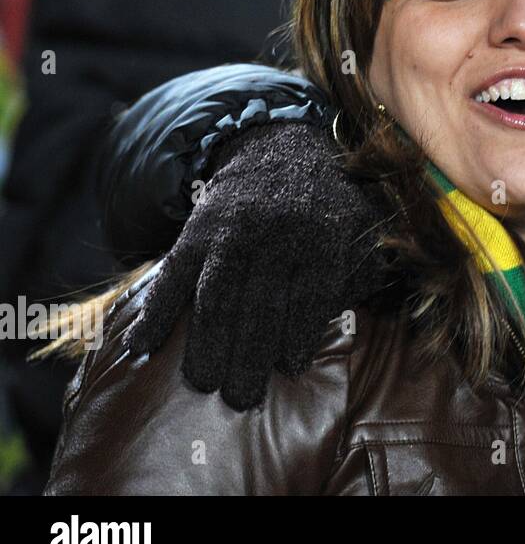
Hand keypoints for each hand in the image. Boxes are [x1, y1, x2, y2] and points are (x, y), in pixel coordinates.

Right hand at [125, 122, 394, 409]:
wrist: (280, 145)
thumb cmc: (330, 203)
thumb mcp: (362, 226)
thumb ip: (363, 270)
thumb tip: (355, 312)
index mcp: (323, 235)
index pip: (309, 295)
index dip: (298, 334)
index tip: (290, 367)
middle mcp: (276, 233)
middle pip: (260, 305)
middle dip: (249, 357)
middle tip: (240, 398)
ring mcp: (233, 231)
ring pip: (217, 296)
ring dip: (206, 345)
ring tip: (203, 382)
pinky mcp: (198, 229)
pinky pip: (173, 275)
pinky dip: (156, 311)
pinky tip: (142, 346)